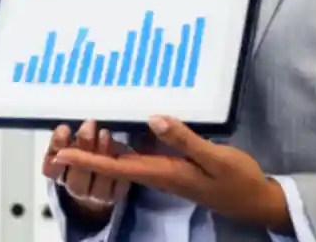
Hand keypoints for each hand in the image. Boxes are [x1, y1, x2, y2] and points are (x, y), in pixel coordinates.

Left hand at [52, 115, 291, 231]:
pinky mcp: (171, 161)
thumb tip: (153, 118)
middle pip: (113, 161)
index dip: (87, 160)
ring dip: (104, 140)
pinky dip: (129, 135)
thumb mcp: (214, 158)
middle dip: (87, 147)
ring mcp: (162, 167)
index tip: (61, 153)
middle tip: (63, 126)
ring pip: (125, 154)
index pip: (115, 167)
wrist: (254, 199)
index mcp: (161, 173)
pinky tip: (124, 116)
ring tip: (83, 117)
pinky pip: (142, 148)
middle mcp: (155, 171)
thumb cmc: (235, 180)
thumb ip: (183, 139)